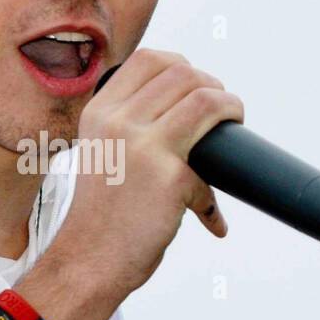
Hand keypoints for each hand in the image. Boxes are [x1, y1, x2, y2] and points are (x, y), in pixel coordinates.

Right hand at [57, 49, 244, 299]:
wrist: (87, 261)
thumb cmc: (100, 214)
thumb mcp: (102, 152)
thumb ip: (128, 126)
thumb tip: (187, 108)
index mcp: (100, 111)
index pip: (150, 59)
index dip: (184, 67)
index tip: (196, 89)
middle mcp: (118, 122)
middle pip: (183, 73)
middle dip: (213, 86)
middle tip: (221, 112)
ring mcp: (143, 146)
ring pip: (205, 98)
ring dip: (229, 107)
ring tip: (232, 128)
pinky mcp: (169, 176)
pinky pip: (213, 160)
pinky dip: (219, 186)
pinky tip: (210, 214)